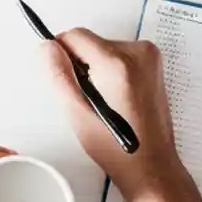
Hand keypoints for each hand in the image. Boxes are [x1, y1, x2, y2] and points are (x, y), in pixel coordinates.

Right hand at [41, 29, 187, 201]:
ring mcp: (149, 56)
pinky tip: (117, 97)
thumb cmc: (118, 149)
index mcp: (118, 65)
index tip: (67, 79)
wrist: (152, 165)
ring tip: (106, 102)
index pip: (75, 36)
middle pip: (90, 41)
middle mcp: (138, 53)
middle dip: (82, 66)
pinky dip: (111, 70)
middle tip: (90, 99)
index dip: (63, 56)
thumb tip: (47, 47)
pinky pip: (118, 54)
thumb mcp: (77, 114)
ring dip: (97, 69)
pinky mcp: (153, 62)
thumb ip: (60, 76)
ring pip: (103, 47)